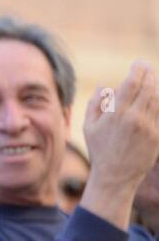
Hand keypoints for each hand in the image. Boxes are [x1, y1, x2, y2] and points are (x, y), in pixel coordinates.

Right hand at [80, 60, 158, 227]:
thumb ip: (95, 104)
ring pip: (156, 99)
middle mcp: (134, 118)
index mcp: (116, 114)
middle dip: (149, 74)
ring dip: (155, 86)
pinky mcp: (157, 136)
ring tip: (152, 79)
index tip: (138, 63)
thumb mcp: (89, 127)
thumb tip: (103, 86)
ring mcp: (148, 127)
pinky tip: (155, 97)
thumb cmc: (99, 151)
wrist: (116, 176)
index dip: (137, 70)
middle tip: (147, 66)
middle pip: (148, 88)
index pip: (132, 83)